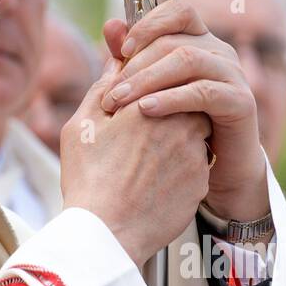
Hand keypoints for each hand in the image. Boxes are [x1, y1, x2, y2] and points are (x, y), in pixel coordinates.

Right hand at [60, 55, 210, 266]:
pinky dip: (180, 167)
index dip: (152, 84)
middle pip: (184, 101)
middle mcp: (182, 123)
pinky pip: (196, 164)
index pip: (167, 75)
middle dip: (168, 108)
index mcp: (151, 102)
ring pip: (194, 133)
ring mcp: (196, 154)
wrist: (108, 234)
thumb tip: (117, 52)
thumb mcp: (84, 124)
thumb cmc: (89, 176)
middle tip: (141, 128)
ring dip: (177, 137)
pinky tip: (154, 181)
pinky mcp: (201, 182)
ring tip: (146, 157)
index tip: (134, 98)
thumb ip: (106, 84)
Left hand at [98, 0, 268, 222]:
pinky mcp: (241, 102)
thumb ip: (132, 58)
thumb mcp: (151, 90)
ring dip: (147, 80)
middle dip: (134, 65)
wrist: (217, 170)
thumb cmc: (179, 127)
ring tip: (119, 102)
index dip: (148, 24)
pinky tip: (145, 110)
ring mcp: (233, 75)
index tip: (121, 50)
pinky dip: (171, 99)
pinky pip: (203, 92)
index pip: (177, 11)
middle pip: (173, 40)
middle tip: (108, 93)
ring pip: (187, 60)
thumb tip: (110, 26)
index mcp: (198, 41)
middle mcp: (219, 52)